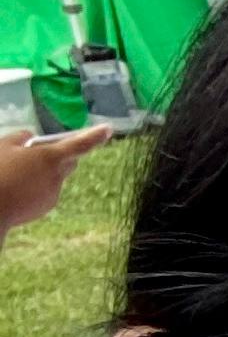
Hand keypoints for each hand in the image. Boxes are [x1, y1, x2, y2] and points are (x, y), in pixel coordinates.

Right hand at [0, 125, 110, 240]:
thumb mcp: (4, 146)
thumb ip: (20, 138)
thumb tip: (30, 136)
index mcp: (50, 157)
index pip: (79, 144)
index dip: (95, 136)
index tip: (108, 129)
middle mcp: (57, 176)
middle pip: (69, 161)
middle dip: (60, 155)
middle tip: (38, 153)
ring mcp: (54, 193)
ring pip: (55, 177)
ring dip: (45, 172)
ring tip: (19, 173)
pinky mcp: (46, 207)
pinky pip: (46, 191)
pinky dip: (37, 187)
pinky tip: (18, 187)